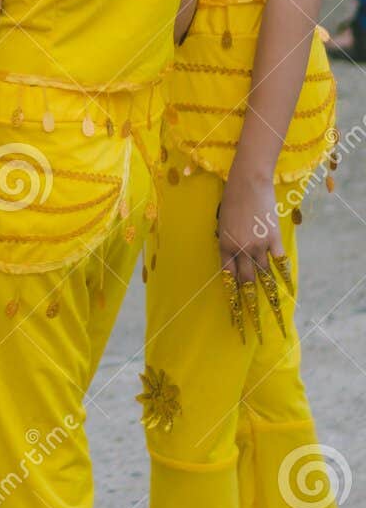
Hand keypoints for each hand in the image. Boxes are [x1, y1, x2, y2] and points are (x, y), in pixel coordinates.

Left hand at [218, 172, 286, 336]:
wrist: (247, 183)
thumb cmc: (230, 200)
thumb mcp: (221, 224)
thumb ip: (226, 243)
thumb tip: (232, 258)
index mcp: (223, 246)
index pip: (227, 277)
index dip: (231, 296)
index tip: (233, 314)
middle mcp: (240, 249)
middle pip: (245, 282)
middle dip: (247, 305)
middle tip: (250, 324)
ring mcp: (258, 245)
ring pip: (263, 275)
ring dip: (267, 296)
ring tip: (272, 316)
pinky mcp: (274, 238)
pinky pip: (280, 263)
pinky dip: (284, 277)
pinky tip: (287, 292)